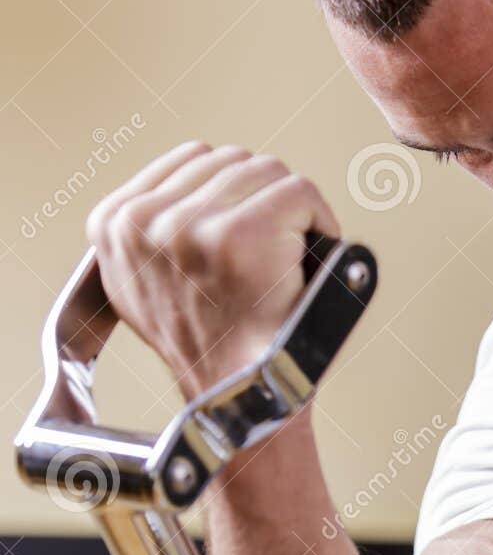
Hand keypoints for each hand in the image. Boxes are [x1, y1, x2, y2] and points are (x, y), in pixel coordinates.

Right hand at [86, 141, 341, 397]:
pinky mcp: (240, 234)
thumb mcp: (144, 284)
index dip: (232, 196)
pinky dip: (319, 223)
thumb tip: (177, 192)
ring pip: (268, 172)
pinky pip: (300, 192)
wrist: (240, 396)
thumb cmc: (210, 344)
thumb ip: (149, 232)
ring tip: (282, 265)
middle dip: (260, 203)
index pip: (193, 158)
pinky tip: (306, 265)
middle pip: (233, 160)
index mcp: (112, 223)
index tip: (239, 243)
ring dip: (290, 215)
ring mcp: (190, 226)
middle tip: (265, 261)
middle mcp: (142, 221)